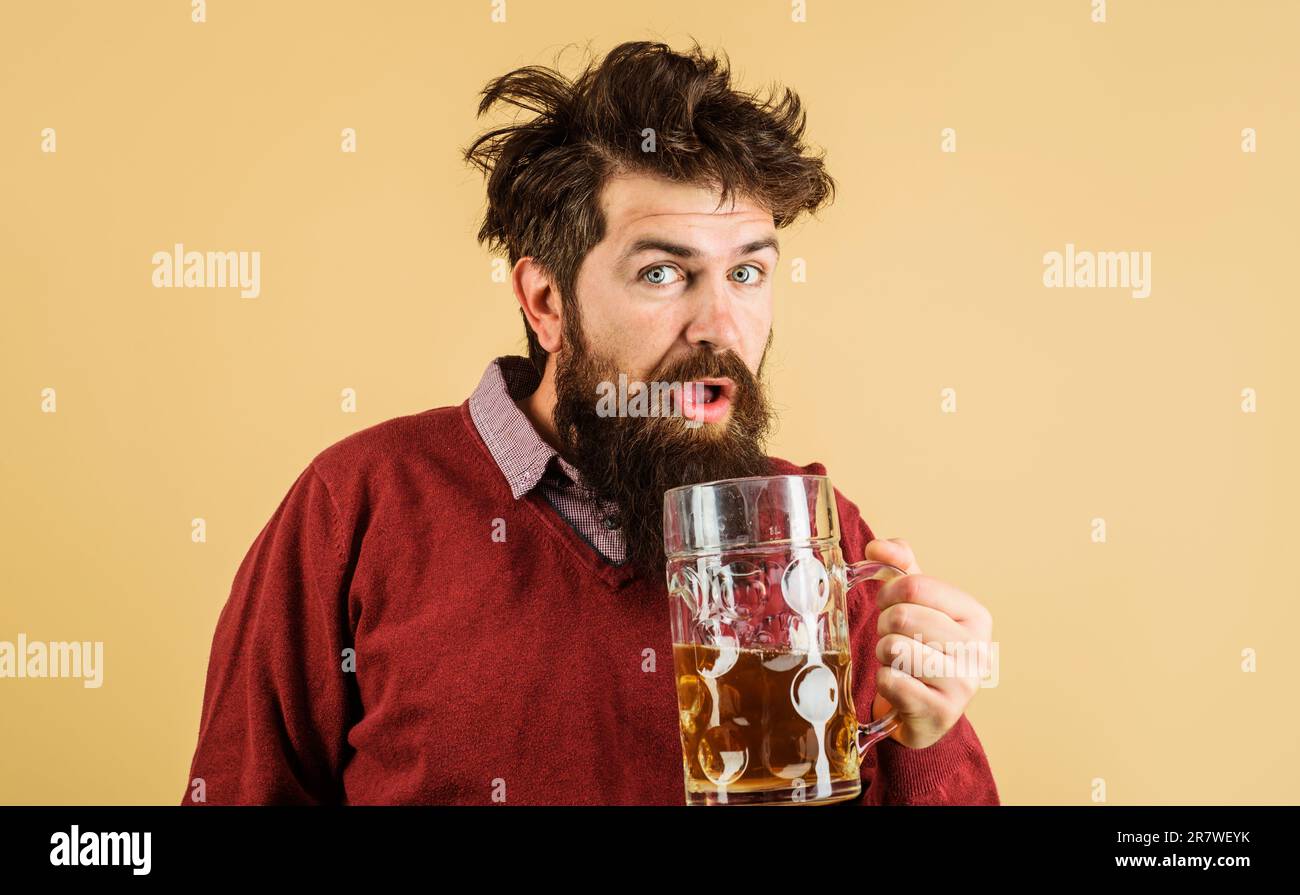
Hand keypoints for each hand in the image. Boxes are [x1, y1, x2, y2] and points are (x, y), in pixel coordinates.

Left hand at [864, 538, 993, 748]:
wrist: (924, 710)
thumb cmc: (921, 648)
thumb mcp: (916, 602)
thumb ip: (899, 566)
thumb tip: (877, 546)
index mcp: (976, 615)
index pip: (915, 585)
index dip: (888, 593)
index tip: (888, 605)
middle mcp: (977, 649)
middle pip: (902, 616)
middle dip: (884, 626)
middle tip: (892, 638)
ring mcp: (964, 684)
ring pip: (894, 647)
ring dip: (883, 654)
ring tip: (897, 661)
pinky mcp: (942, 712)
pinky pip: (891, 681)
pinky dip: (884, 680)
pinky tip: (899, 685)